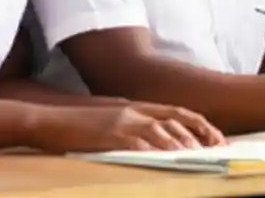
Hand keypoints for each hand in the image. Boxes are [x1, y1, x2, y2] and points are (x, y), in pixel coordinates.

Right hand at [28, 103, 223, 152]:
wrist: (47, 120)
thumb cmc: (77, 124)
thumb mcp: (111, 118)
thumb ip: (132, 124)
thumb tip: (152, 138)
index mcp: (135, 106)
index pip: (176, 112)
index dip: (199, 123)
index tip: (216, 136)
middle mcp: (133, 110)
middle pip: (175, 120)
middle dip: (199, 134)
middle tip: (217, 148)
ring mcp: (123, 121)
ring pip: (162, 131)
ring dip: (183, 144)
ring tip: (199, 155)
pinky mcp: (111, 135)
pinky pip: (140, 143)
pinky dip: (157, 150)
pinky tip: (169, 158)